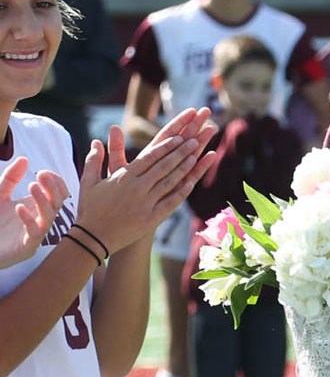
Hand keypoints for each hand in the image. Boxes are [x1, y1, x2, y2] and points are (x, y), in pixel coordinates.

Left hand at [0, 157, 64, 270]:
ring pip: (49, 217)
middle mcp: (40, 219)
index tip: (43, 172)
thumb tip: (24, 159)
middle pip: (58, 203)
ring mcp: (35, 234)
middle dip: (53, 188)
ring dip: (43, 201)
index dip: (55, 182)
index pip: (58, 193)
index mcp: (37, 207)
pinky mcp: (26, 247)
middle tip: (42, 175)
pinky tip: (19, 207)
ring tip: (32, 186)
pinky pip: (33, 233)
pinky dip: (29, 220)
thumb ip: (11, 178)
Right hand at [76, 126, 211, 252]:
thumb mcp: (88, 183)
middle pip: (163, 166)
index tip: (178, 137)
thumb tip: (95, 142)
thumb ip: (94, 161)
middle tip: (194, 141)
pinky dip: (182, 191)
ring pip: (169, 181)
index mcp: (123, 178)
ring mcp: (146, 203)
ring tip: (195, 156)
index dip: (165, 146)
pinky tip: (191, 182)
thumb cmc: (90, 209)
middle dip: (180, 152)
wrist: (93, 238)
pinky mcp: (152, 218)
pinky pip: (171, 202)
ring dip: (184, 168)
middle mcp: (137, 188)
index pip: (149, 157)